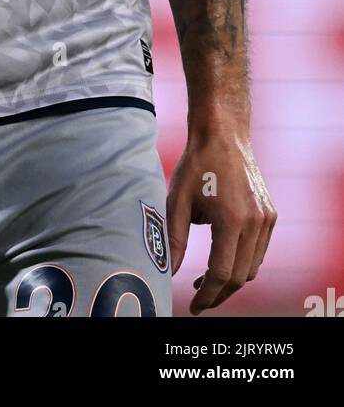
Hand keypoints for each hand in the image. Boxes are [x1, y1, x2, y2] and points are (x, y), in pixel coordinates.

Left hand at [167, 128, 275, 313]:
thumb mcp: (177, 200)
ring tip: (206, 281)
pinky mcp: (271, 215)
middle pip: (241, 276)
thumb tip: (167, 273)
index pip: (222, 273)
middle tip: (197, 298)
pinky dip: (243, 263)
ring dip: (232, 280)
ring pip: (253, 267)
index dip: (207, 295)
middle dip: (219, 293)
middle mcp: (255, 222)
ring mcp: (267, 219)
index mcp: (232, 219)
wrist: (223, 133)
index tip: (193, 306)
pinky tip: (222, 259)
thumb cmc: (197, 164)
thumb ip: (173, 239)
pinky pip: (259, 251)